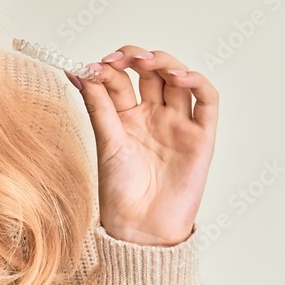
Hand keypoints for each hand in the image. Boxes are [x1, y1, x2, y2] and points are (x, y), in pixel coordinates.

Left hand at [65, 45, 218, 245]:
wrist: (140, 227)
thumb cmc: (119, 190)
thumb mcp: (105, 141)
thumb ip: (97, 105)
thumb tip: (76, 71)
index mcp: (126, 116)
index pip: (120, 80)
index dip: (107, 68)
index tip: (90, 66)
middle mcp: (153, 115)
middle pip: (150, 73)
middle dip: (134, 58)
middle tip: (117, 58)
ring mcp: (177, 123)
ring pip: (178, 79)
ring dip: (164, 62)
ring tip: (145, 61)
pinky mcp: (201, 136)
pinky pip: (207, 102)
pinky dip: (197, 82)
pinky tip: (178, 76)